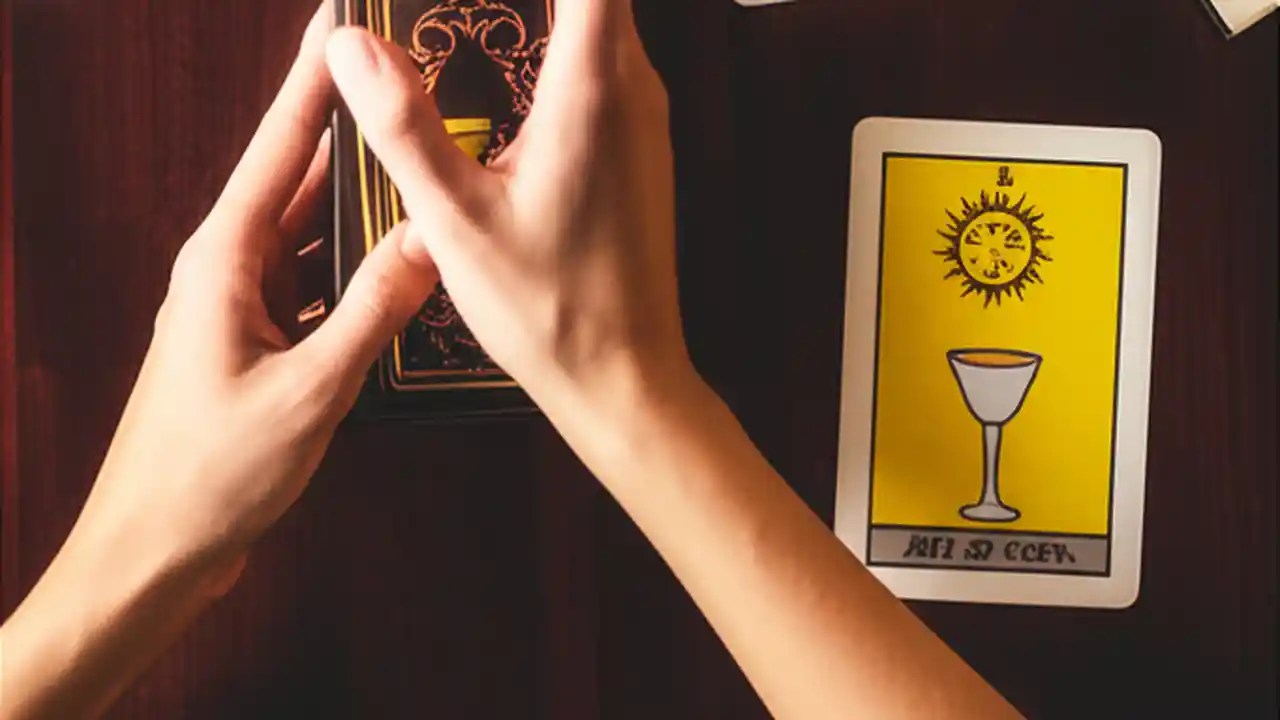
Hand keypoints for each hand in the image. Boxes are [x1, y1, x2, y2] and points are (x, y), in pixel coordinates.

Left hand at [79, 7, 438, 580]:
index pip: (278, 147)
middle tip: (403, 85)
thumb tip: (430, 241)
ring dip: (358, 203)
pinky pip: (313, 283)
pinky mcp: (255, 342)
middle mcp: (227, 270)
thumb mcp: (311, 392)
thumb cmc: (212, 474)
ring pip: (310, 234)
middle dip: (347, 128)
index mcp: (224, 262)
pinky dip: (354, 268)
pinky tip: (397, 264)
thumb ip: (373, 312)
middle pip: (297, 179)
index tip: (341, 21)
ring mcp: (239, 306)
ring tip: (416, 163)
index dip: (312, 79)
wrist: (153, 550)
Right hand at [326, 0, 686, 432]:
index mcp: (592, 88)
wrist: (622, 373)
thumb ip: (402, 124)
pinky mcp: (638, 146)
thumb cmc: (548, 307)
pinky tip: (499, 93)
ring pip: (595, 26)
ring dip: (532, 18)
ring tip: (461, 33)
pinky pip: (599, 66)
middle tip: (444, 13)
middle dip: (513, 0)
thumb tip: (349, 42)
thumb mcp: (456, 219)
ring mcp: (643, 117)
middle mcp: (632, 88)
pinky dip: (551, 53)